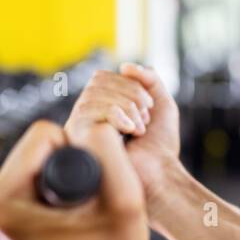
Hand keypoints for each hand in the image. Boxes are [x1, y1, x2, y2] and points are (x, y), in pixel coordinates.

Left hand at [0, 120, 154, 239]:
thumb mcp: (124, 200)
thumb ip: (108, 154)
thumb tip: (92, 125)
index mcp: (1, 205)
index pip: (42, 134)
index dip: (78, 153)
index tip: (88, 190)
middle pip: (36, 142)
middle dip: (69, 162)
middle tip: (85, 201)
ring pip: (37, 152)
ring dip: (65, 171)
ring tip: (79, 208)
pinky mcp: (2, 210)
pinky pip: (35, 168)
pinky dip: (57, 180)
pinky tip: (70, 209)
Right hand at [66, 63, 181, 200]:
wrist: (159, 174)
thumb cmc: (160, 145)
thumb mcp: (162, 103)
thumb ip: (148, 78)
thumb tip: (124, 66)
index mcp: (103, 106)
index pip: (103, 77)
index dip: (129, 84)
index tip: (149, 106)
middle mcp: (87, 115)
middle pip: (97, 82)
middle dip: (130, 94)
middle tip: (145, 118)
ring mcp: (80, 127)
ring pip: (93, 94)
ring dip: (126, 107)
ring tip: (138, 129)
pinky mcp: (78, 139)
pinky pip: (89, 110)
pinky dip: (116, 115)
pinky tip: (127, 132)